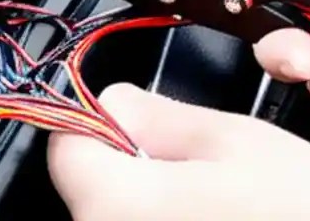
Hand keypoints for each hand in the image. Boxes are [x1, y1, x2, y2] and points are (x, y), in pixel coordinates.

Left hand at [48, 83, 309, 219]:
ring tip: (224, 208)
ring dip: (158, 205)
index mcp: (116, 202)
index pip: (64, 142)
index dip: (98, 119)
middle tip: (200, 164)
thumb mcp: (245, 145)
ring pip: (122, 219)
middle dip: (136, 164)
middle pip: (92, 187)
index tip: (133, 118)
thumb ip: (166, 116)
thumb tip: (118, 100)